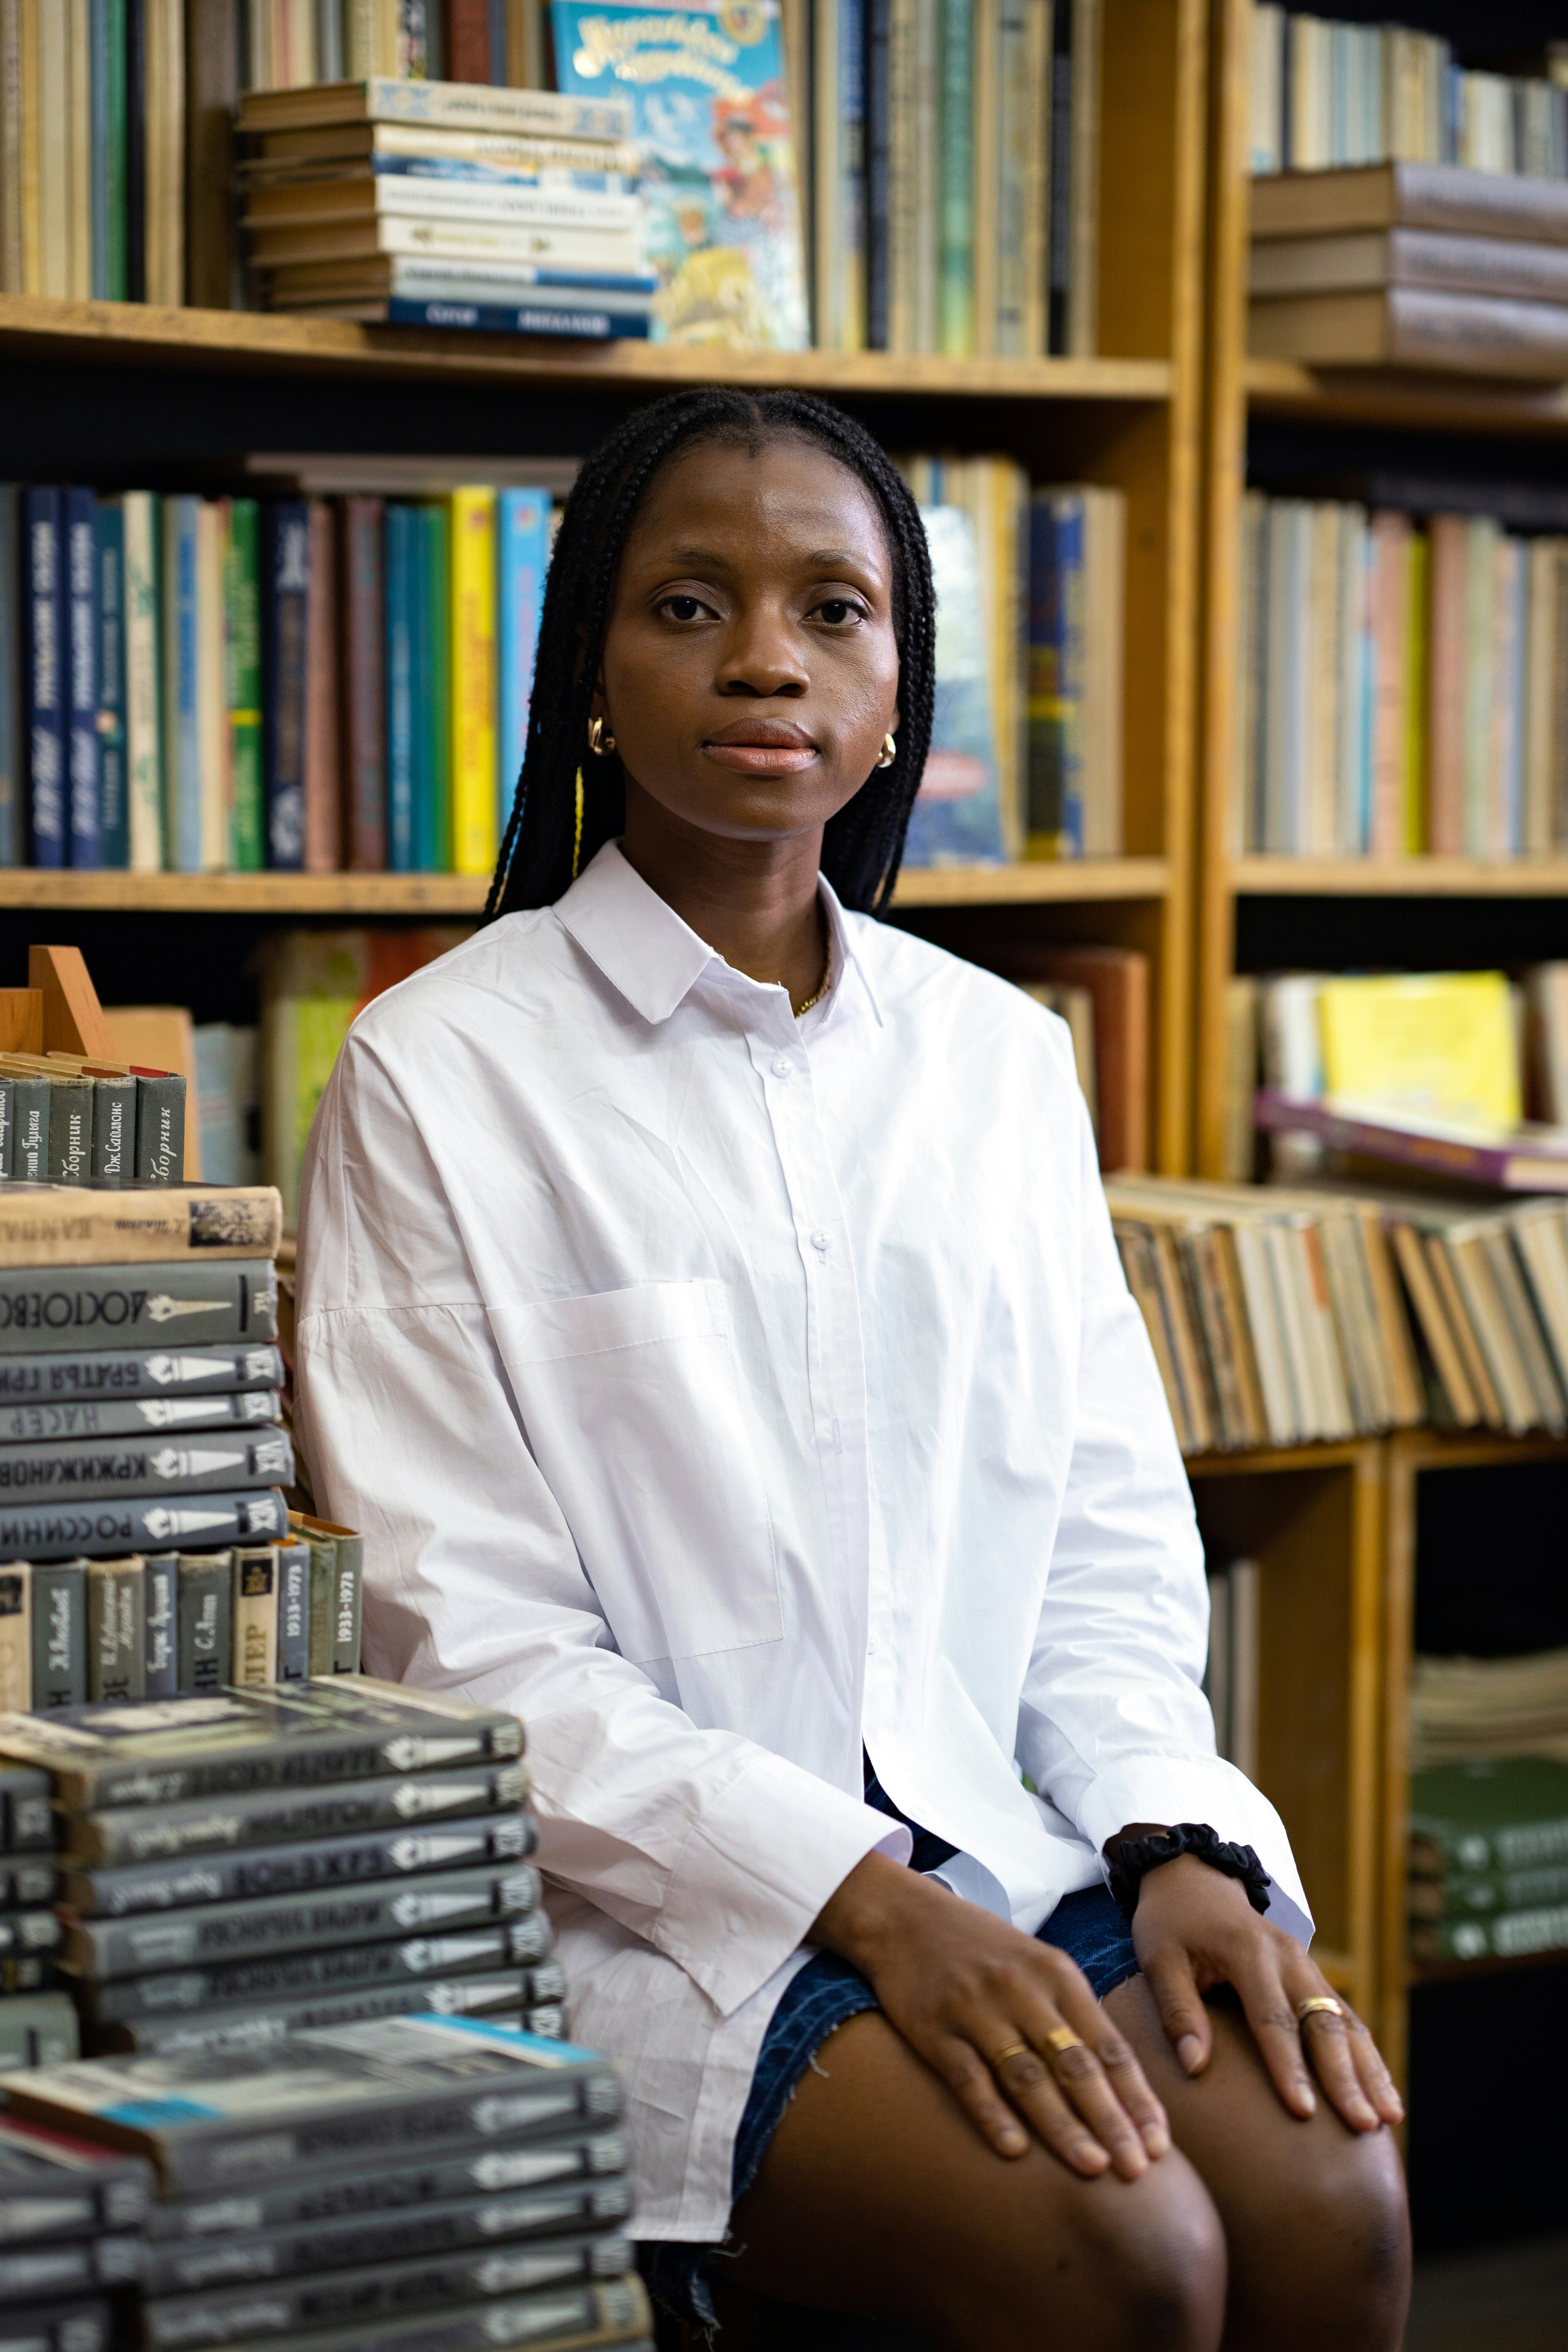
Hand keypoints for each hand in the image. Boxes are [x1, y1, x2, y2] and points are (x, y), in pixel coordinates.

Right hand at [811, 1850, 1170, 2179]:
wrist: (905, 1917)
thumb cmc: (984, 1951)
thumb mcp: (1038, 1966)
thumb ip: (1075, 2017)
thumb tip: (1121, 2088)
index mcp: (1057, 1975)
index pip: (1108, 2045)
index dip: (1136, 2097)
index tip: (1160, 2144)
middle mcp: (1022, 1990)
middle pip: (1075, 2063)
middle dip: (1110, 2119)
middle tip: (1137, 2170)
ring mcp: (976, 2009)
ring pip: (1027, 2075)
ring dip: (1062, 2125)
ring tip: (1092, 2167)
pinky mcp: (934, 2028)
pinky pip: (968, 2077)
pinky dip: (993, 2114)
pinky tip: (1015, 2150)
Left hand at [1128, 1852, 1403, 2133]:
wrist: (1195, 1879)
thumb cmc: (1172, 1925)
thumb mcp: (1158, 1959)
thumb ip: (1177, 2011)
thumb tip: (1195, 2067)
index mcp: (1248, 1951)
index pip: (1273, 2018)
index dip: (1288, 2067)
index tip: (1304, 2112)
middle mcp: (1288, 1957)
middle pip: (1323, 2023)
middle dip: (1345, 2078)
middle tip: (1363, 2125)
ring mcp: (1307, 1966)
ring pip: (1346, 2022)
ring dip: (1369, 2071)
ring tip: (1388, 2118)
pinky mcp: (1314, 1977)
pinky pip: (1347, 2019)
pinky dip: (1367, 2057)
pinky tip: (1382, 2094)